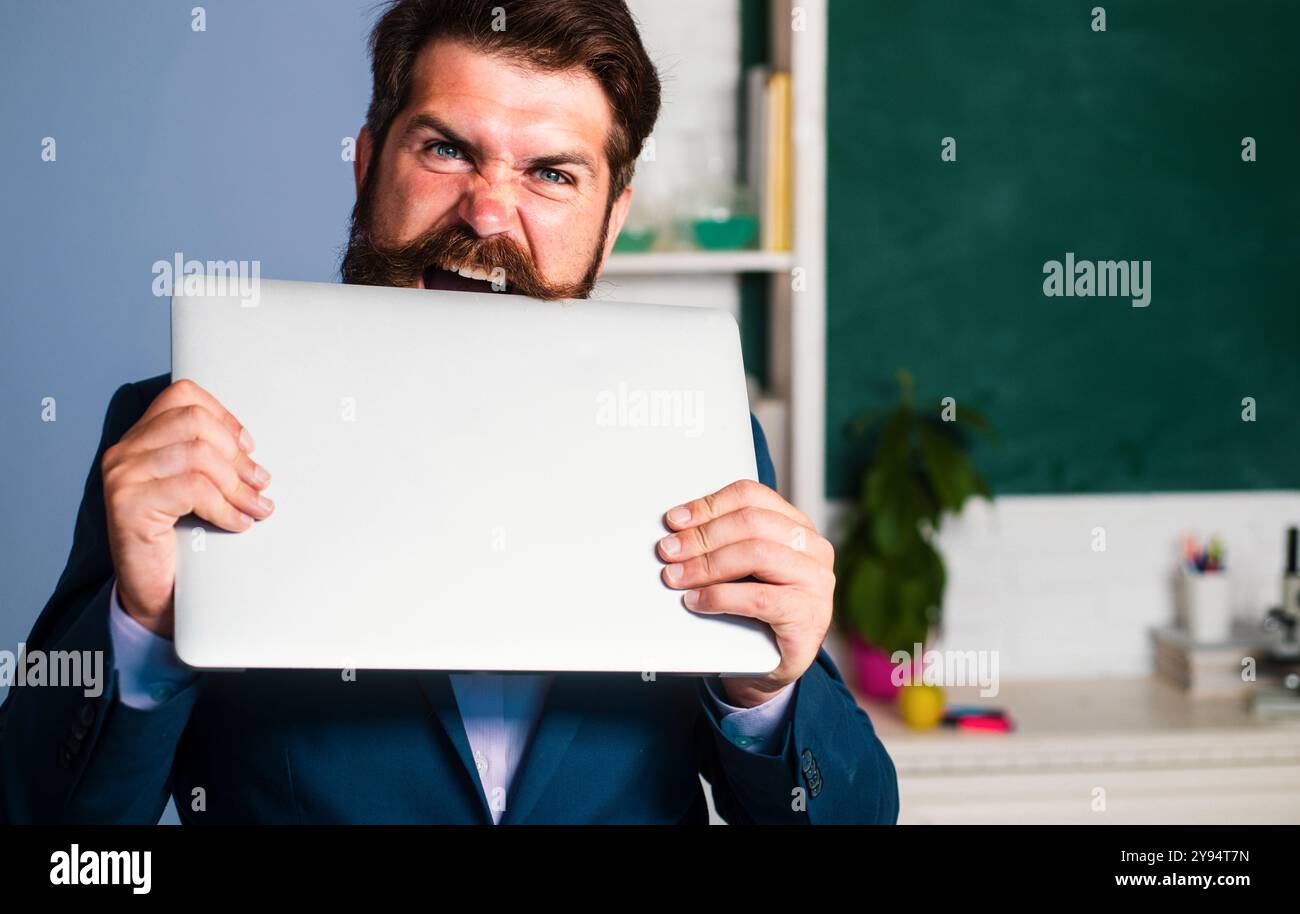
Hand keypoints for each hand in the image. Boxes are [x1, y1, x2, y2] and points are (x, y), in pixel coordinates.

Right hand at [102, 379, 273, 638]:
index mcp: (140, 441)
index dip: (224, 416)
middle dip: (236, 455)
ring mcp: (122, 476)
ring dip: (237, 484)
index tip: (249, 446)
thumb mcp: (198, 490)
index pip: (182, 397)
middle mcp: (124, 452)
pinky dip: (224, 506)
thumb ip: (211, 461)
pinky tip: (237, 523)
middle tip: (259, 484)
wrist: (155, 594)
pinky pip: (192, 489)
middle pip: (194, 423)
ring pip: (197, 455)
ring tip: (254, 506)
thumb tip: (253, 452)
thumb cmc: (180, 541)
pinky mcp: (128, 504)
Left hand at [657, 479, 834, 707]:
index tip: (676, 519)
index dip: (709, 504)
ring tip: (677, 576)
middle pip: (752, 523)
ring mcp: (816, 582)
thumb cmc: (757, 611)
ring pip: (757, 554)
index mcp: (797, 527)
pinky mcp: (808, 616)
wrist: (775, 665)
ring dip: (707, 564)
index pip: (752, 497)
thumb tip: (678, 531)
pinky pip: (759, 598)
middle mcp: (813, 549)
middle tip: (669, 550)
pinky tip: (696, 601)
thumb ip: (725, 543)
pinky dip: (720, 597)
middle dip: (702, 536)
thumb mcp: (743, 568)